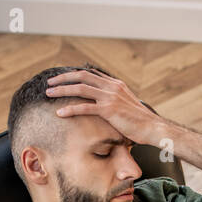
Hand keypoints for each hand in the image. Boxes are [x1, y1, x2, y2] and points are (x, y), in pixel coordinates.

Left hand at [45, 69, 167, 146]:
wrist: (152, 128)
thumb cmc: (140, 122)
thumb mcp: (127, 107)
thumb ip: (116, 102)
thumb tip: (107, 108)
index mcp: (116, 84)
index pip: (92, 74)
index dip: (75, 74)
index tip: (63, 78)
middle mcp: (112, 87)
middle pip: (82, 75)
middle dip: (64, 78)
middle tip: (50, 83)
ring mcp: (110, 97)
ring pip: (80, 88)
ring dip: (62, 90)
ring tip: (48, 94)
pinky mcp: (108, 109)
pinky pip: (84, 107)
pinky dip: (70, 109)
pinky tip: (60, 113)